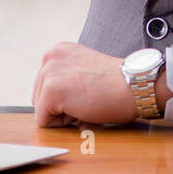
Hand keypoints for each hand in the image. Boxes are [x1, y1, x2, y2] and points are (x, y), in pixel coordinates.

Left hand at [32, 41, 171, 127]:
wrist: (133, 85)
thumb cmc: (116, 83)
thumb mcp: (83, 69)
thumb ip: (65, 75)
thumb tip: (51, 100)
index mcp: (58, 51)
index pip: (45, 85)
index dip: (66, 97)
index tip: (86, 90)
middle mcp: (50, 57)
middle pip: (39, 97)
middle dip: (61, 105)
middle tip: (87, 97)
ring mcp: (49, 73)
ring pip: (42, 110)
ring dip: (63, 113)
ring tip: (85, 101)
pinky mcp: (50, 92)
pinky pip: (45, 121)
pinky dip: (63, 123)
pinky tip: (82, 108)